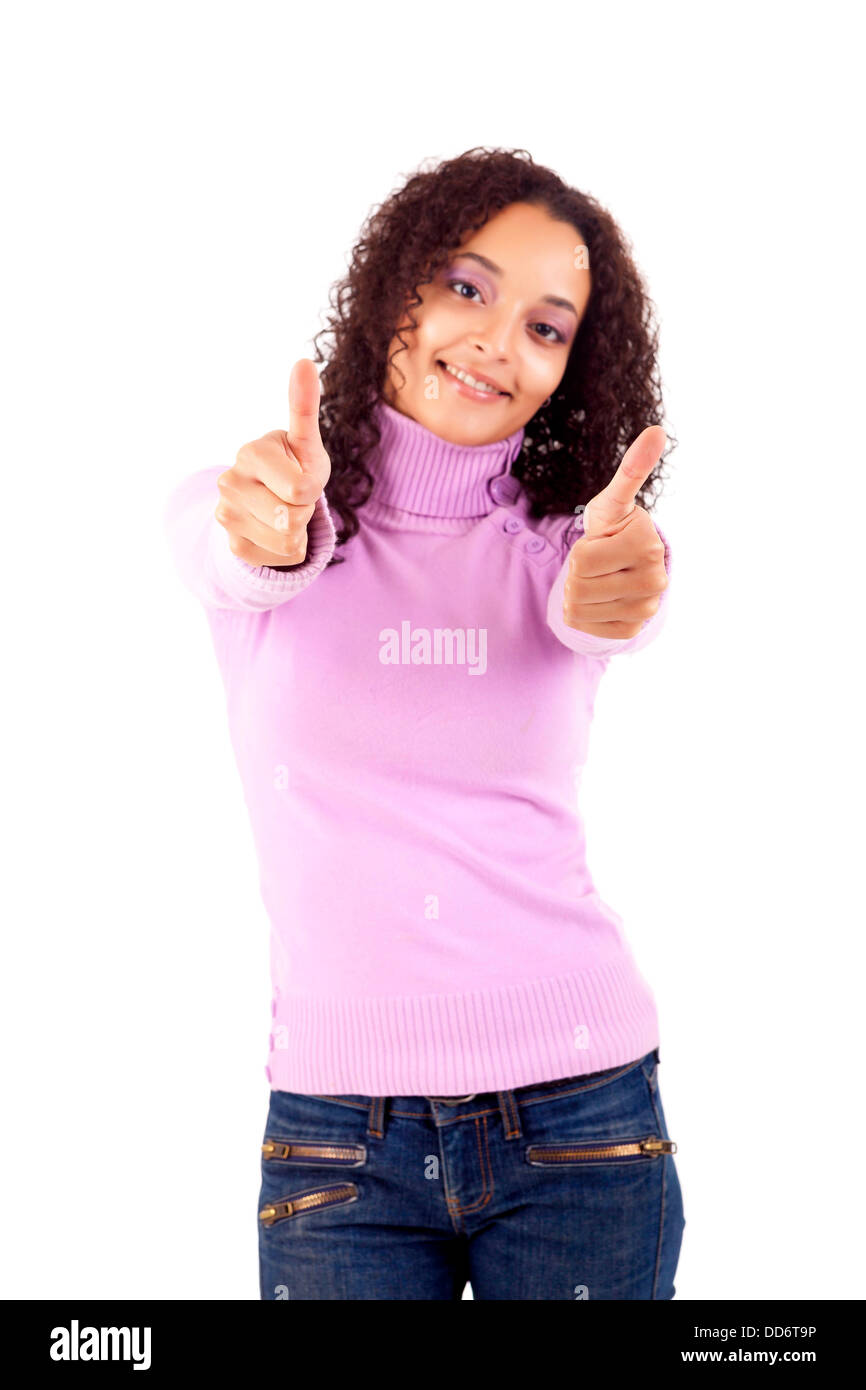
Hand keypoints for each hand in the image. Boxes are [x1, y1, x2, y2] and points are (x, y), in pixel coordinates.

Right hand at [215, 358, 330, 567]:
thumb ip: (304, 406)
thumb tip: (303, 361)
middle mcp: (230, 482)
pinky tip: (274, 531)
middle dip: (305, 510)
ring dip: (298, 532)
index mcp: (251, 452)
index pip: (302, 491)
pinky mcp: (231, 544)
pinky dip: (287, 550)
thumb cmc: (295, 464)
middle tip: (293, 496)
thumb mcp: (306, 441)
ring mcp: (226, 515)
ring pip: (287, 542)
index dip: (313, 489)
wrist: (271, 498)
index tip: (301, 474)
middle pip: (293, 518)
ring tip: (284, 511)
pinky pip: (278, 559)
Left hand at [563, 425, 667, 638]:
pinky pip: (584, 627)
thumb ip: (631, 469)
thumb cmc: (615, 528)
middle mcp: (655, 580)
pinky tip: (600, 600)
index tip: (601, 543)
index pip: (582, 559)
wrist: (627, 567)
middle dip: (576, 573)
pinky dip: (583, 615)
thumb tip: (656, 430)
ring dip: (576, 594)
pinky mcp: (633, 630)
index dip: (580, 550)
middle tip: (596, 563)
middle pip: (578, 586)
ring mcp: (646, 609)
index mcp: (647, 544)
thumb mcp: (614, 501)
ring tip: (597, 579)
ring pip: (577, 608)